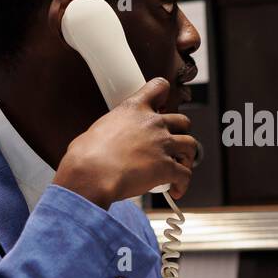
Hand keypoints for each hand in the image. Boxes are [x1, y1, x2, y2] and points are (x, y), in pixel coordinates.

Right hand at [54, 78, 198, 207]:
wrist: (91, 173)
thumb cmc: (86, 155)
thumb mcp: (98, 129)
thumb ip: (112, 129)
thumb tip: (108, 142)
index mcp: (134, 109)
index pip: (159, 87)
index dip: (164, 95)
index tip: (163, 104)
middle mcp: (153, 123)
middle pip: (182, 120)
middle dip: (181, 132)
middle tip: (172, 143)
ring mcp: (162, 144)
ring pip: (191, 145)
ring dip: (187, 157)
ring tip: (180, 166)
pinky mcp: (167, 167)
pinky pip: (185, 175)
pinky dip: (183, 183)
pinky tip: (176, 190)